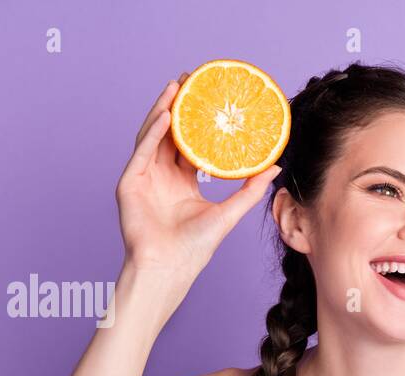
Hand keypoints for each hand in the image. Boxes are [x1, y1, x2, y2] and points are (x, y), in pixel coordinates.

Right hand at [115, 73, 281, 280]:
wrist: (170, 267)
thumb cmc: (195, 248)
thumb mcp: (229, 212)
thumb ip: (250, 190)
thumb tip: (275, 167)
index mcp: (182, 182)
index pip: (189, 143)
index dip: (198, 121)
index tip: (209, 97)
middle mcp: (161, 176)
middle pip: (169, 133)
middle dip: (178, 105)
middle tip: (191, 79)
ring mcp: (143, 178)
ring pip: (152, 135)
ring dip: (162, 110)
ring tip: (176, 87)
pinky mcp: (129, 183)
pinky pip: (141, 151)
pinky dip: (152, 133)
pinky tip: (164, 115)